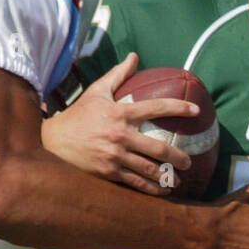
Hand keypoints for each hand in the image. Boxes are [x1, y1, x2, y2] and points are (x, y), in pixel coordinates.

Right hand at [41, 52, 196, 196]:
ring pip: (148, 169)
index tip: (196, 111)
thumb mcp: (96, 92)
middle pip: (158, 148)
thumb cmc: (78, 115)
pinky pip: (135, 182)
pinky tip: (162, 191)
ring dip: (167, 177)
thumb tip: (134, 56)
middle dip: (178, 157)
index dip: (179, 108)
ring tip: (177, 181)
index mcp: (120, 112)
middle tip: (188, 162)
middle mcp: (120, 135)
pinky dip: (151, 189)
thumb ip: (118, 75)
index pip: (156, 107)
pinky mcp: (108, 172)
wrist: (53, 140)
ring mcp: (114, 156)